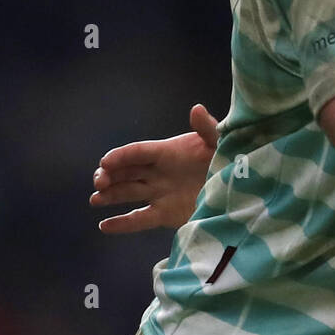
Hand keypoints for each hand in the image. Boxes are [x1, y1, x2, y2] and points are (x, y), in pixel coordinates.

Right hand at [90, 104, 218, 233]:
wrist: (239, 189)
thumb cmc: (229, 159)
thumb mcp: (219, 143)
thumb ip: (207, 128)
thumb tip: (195, 108)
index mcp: (168, 152)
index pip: (138, 152)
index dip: (121, 156)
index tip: (106, 162)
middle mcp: (159, 172)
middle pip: (127, 171)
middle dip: (109, 174)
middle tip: (99, 182)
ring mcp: (160, 193)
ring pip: (128, 192)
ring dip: (110, 195)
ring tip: (95, 199)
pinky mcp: (165, 214)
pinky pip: (140, 219)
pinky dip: (122, 223)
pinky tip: (104, 226)